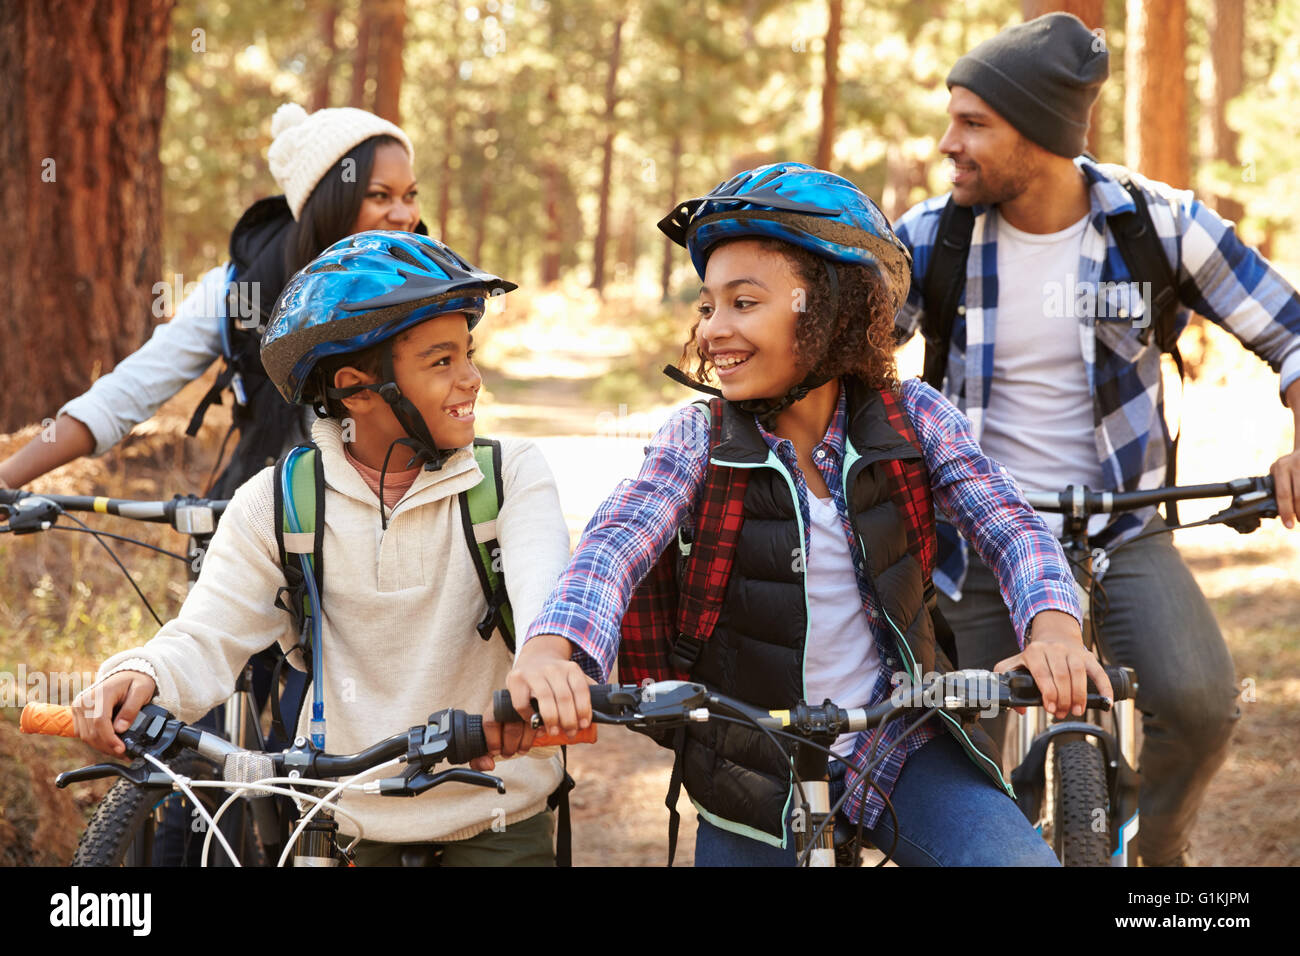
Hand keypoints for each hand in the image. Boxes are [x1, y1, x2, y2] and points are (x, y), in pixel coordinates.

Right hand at [71, 670, 156, 755]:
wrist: (126, 673)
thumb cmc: (135, 681)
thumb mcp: (142, 690)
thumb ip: (132, 709)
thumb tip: (121, 729)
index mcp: (101, 693)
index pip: (100, 721)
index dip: (110, 739)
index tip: (122, 748)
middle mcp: (85, 700)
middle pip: (91, 732)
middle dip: (108, 747)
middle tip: (125, 754)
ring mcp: (79, 706)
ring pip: (86, 736)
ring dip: (102, 747)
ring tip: (119, 751)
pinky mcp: (78, 712)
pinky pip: (84, 733)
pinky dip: (96, 741)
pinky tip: (110, 743)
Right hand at [501, 634, 592, 751]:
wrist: (535, 657)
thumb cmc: (557, 676)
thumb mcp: (574, 677)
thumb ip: (586, 691)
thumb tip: (602, 712)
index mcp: (571, 668)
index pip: (581, 690)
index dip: (584, 710)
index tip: (584, 725)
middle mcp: (553, 668)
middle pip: (564, 697)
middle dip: (569, 720)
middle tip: (570, 733)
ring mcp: (534, 673)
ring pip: (545, 699)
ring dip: (552, 720)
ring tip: (554, 731)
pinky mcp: (516, 679)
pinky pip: (523, 703)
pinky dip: (529, 716)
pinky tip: (535, 723)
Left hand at [994, 610, 1112, 719]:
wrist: (1054, 636)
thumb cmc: (1036, 656)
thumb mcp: (1016, 663)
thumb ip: (1008, 681)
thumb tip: (1019, 707)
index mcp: (1034, 651)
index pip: (1042, 674)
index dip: (1048, 693)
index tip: (1050, 708)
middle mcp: (1054, 649)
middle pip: (1061, 676)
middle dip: (1063, 699)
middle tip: (1062, 713)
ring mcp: (1072, 652)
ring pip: (1078, 674)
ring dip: (1079, 695)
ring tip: (1076, 710)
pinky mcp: (1088, 656)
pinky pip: (1098, 672)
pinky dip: (1104, 687)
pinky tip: (1106, 700)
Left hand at [1269, 448, 1298, 529]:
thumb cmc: (1289, 465)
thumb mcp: (1279, 470)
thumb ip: (1278, 485)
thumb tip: (1278, 509)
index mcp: (1281, 467)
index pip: (1283, 494)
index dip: (1286, 511)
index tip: (1288, 525)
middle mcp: (1295, 465)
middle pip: (1298, 496)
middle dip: (1298, 512)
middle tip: (1298, 521)